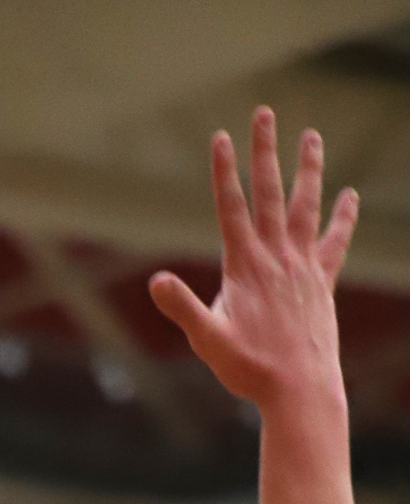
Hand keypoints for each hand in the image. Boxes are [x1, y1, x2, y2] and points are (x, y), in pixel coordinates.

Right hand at [150, 108, 356, 410]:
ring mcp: (303, 266)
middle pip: (269, 193)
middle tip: (264, 113)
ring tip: (310, 135)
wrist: (299, 389)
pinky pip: (334, 241)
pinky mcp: (323, 282)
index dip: (224, 171)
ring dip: (307, 169)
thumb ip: (182, 306)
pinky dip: (342, 216)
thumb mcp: (207, 341)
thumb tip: (156, 280)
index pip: (231, 208)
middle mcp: (277, 257)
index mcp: (245, 267)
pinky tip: (348, 195)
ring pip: (306, 206)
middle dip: (264, 152)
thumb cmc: (249, 369)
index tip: (221, 136)